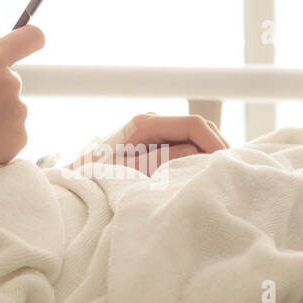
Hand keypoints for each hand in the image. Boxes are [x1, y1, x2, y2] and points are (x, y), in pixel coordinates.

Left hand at [64, 112, 228, 176]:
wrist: (74, 181)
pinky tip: (201, 173)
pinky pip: (184, 143)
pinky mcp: (154, 141)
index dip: (215, 142)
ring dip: (207, 151)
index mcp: (145, 123)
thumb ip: (165, 159)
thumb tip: (198, 150)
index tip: (226, 164)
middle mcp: (152, 121)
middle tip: (229, 172)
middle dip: (216, 146)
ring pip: (194, 135)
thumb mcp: (132, 171)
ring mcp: (154, 130)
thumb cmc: (98, 177)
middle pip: (198, 126)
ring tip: (217, 174)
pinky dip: (197, 154)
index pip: (194, 123)